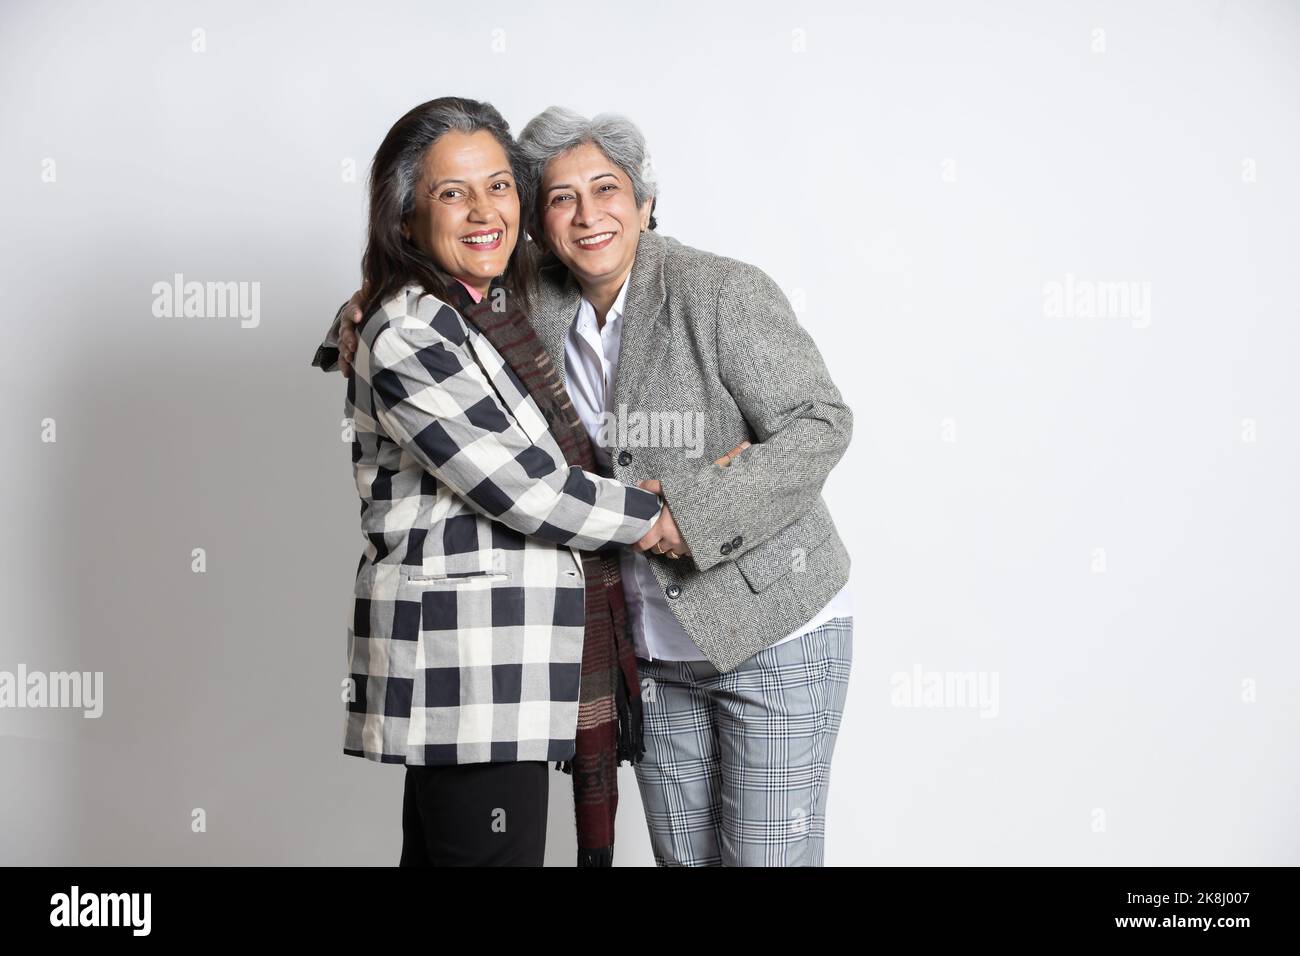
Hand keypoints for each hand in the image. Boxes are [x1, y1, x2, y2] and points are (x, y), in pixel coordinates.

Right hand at [337, 284, 366, 377]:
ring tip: (350, 357)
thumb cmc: (373, 306)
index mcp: (355, 309)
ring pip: (343, 344)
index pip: (353, 309)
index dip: (355, 312)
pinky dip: (345, 365)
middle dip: (348, 337)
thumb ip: (372, 290)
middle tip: (353, 344)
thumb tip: (371, 278)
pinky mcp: (349, 348)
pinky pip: (344, 357)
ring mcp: (348, 336)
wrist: (371, 315)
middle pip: (345, 329)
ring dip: (345, 351)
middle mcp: (349, 323)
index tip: (359, 317)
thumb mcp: (374, 295)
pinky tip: (347, 372)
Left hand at [633, 440, 750, 558]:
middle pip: (657, 550)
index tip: (635, 543)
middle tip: (654, 536)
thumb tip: (639, 484)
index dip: (637, 545)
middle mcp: (673, 540)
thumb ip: (654, 486)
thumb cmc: (696, 497)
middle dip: (654, 544)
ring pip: (671, 553)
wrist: (724, 507)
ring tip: (670, 536)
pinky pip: (686, 553)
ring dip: (669, 547)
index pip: (644, 544)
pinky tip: (686, 537)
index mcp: (663, 527)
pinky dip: (683, 548)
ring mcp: (686, 547)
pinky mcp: (699, 549)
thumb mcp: (673, 487)